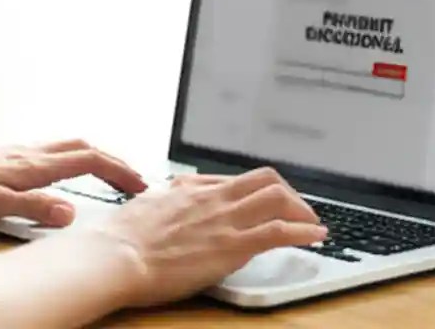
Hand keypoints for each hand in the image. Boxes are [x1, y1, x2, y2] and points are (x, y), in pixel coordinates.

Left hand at [0, 139, 147, 226]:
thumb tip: (73, 213)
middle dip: (113, 160)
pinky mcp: (6, 157)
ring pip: (67, 146)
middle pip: (84, 147)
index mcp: (34, 166)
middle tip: (133, 179)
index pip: (89, 160)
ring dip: (93, 157)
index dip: (118, 171)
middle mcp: (30, 153)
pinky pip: (51, 151)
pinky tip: (63, 174)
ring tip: (107, 175)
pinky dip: (72, 158)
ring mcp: (19, 152)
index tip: (141, 185)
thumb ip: (35, 209)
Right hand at [93, 168, 326, 306]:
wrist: (118, 255)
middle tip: (296, 211)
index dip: (257, 190)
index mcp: (191, 189)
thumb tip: (171, 200)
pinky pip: (279, 231)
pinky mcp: (233, 245)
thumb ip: (167, 201)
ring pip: (278, 198)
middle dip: (287, 194)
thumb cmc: (123, 237)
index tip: (265, 200)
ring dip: (302, 210)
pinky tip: (316, 237)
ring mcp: (225, 219)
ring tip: (312, 224)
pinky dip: (304, 232)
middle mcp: (213, 197)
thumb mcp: (147, 206)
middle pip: (265, 179)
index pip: (236, 180)